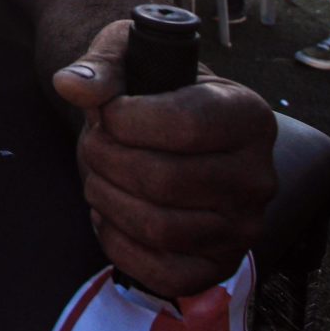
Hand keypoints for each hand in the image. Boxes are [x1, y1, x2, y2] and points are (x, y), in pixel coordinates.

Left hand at [53, 20, 277, 298]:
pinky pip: (162, 272)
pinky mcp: (218, 266)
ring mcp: (242, 228)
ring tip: (97, 174)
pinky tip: (109, 212)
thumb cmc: (150, 93)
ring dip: (107, 198)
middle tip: (93, 144)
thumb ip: (101, 67)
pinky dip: (118, 243)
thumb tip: (71, 86)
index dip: (126, 119)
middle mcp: (258, 176)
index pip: (186, 125)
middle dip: (107, 159)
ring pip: (159, 227)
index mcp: (249, 116)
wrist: (167, 137)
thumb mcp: (128, 57)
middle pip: (164, 180)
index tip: (107, 112)